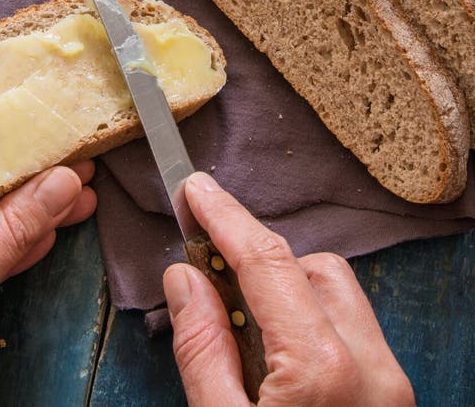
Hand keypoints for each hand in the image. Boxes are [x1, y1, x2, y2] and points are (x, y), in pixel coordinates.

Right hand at [163, 173, 414, 406]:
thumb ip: (202, 352)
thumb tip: (185, 278)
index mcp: (323, 372)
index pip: (268, 263)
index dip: (226, 218)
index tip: (196, 190)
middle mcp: (370, 367)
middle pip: (312, 268)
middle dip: (260, 263)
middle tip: (208, 280)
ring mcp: (388, 383)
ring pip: (338, 293)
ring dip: (288, 292)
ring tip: (242, 331)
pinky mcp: (390, 396)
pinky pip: (352, 329)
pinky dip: (310, 323)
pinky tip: (276, 358)